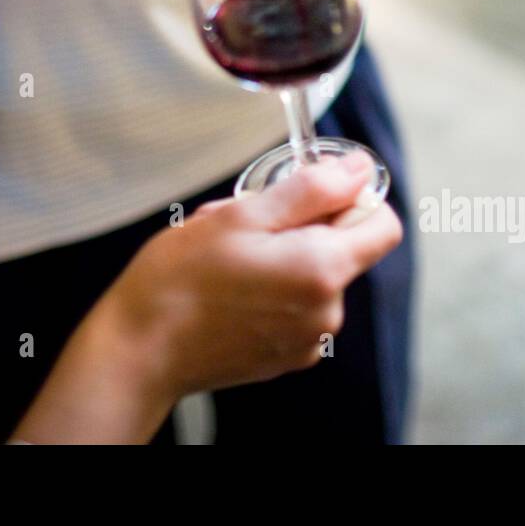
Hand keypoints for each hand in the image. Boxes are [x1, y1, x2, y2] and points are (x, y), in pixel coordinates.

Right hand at [11, 153, 402, 442]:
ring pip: (316, 274)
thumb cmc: (180, 278)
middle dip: (306, 225)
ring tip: (230, 257)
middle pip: (346, 248)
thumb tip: (360, 169)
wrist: (140, 350)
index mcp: (323, 270)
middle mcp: (327, 312)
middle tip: (248, 222)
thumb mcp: (242, 214)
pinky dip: (274, 289)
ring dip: (285, 256)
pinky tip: (230, 288)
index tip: (312, 190)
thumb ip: (311, 190)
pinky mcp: (286, 356)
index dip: (355, 197)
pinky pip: (297, 306)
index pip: (384, 224)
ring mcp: (308, 340)